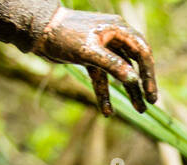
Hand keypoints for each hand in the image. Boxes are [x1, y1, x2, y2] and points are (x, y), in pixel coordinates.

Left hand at [34, 9, 156, 115]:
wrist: (37, 31)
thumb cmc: (63, 35)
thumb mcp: (89, 51)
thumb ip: (113, 65)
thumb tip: (133, 81)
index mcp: (118, 29)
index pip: (142, 52)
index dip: (149, 74)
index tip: (150, 93)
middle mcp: (114, 38)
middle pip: (135, 63)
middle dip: (142, 84)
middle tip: (149, 103)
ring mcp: (103, 49)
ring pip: (121, 72)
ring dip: (128, 91)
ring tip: (138, 110)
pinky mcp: (91, 58)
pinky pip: (103, 78)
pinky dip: (105, 93)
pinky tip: (108, 111)